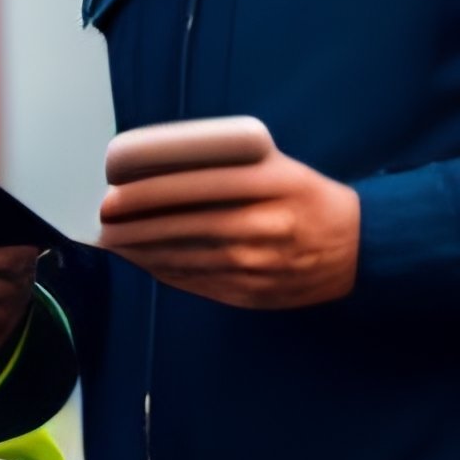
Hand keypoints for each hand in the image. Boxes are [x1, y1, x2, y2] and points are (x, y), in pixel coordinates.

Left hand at [97, 148, 358, 309]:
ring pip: (183, 257)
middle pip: (181, 224)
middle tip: (103, 219)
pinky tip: (145, 262)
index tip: (113, 192)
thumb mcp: (277, 166)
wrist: (357, 248)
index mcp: (268, 182)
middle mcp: (260, 223)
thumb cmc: (308, 197)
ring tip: (114, 240)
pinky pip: (197, 282)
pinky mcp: (252, 293)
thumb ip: (228, 166)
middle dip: (133, 224)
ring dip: (141, 250)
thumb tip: (161, 167)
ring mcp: (256, 264)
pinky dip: (164, 272)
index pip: (192, 185)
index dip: (146, 192)